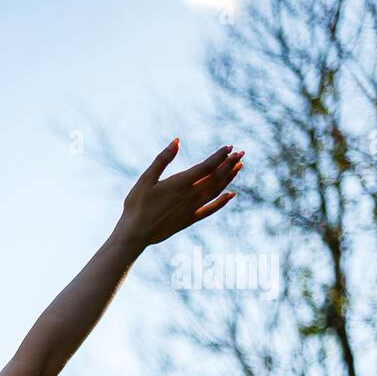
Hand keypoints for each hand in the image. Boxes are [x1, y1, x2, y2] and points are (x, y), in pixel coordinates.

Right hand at [115, 139, 242, 247]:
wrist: (135, 234)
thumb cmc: (136, 205)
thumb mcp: (145, 179)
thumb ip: (162, 160)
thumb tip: (176, 141)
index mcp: (180, 183)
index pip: (207, 166)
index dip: (219, 156)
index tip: (229, 147)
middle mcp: (190, 195)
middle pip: (216, 177)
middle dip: (229, 164)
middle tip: (241, 153)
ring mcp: (192, 208)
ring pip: (216, 190)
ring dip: (229, 178)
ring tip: (239, 167)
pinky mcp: (190, 219)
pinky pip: (211, 209)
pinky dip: (222, 201)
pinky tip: (231, 194)